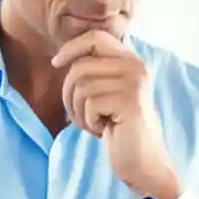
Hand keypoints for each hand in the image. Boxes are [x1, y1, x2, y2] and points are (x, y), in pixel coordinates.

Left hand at [51, 31, 180, 198]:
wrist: (143, 162)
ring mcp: (134, 83)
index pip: (95, 37)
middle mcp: (136, 66)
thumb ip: (93, 72)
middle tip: (83, 114)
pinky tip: (104, 130)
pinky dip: (88, 121)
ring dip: (79, 111)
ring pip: (80, 86)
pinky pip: (88, 103)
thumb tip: (61, 57)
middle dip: (70, 94)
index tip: (56, 63)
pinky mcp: (129, 101)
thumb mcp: (105, 93)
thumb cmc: (119, 128)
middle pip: (80, 66)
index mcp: (131, 60)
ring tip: (96, 123)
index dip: (71, 47)